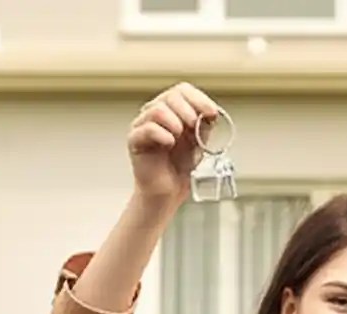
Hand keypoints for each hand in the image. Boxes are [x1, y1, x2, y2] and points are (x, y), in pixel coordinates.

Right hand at [128, 82, 221, 203]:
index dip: (198, 99)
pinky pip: (146, 129)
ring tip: (179, 137)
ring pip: (157, 110)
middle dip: (187, 110)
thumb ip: (204, 123)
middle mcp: (155, 113)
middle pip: (170, 97)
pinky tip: (169, 143)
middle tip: (193, 126)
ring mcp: (142, 125)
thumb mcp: (199, 139)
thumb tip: (211, 111)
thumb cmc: (181, 163)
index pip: (182, 90)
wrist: (169, 189)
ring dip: (174, 121)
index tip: (212, 113)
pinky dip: (162, 134)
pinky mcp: (134, 141)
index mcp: (172, 109)